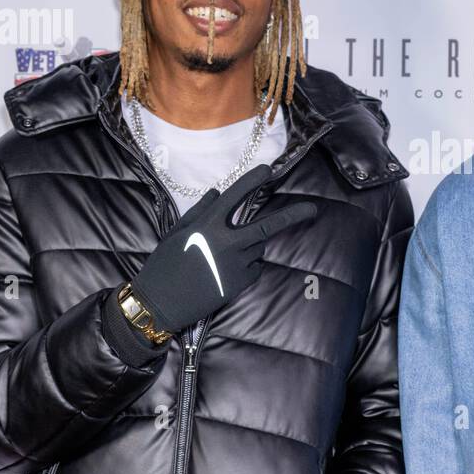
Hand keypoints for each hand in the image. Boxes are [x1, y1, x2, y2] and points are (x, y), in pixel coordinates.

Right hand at [130, 164, 316, 333]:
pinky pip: (254, 266)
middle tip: (313, 210)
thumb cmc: (164, 264)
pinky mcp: (240, 282)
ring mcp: (236, 263)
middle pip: (268, 226)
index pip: (236, 196)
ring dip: (250, 244)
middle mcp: (227, 242)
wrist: (161, 303)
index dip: (253, 181)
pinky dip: (247, 264)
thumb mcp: (176, 232)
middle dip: (293, 216)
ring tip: (224, 256)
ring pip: (257, 246)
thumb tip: (217, 192)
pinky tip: (225, 271)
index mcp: (208, 225)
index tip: (268, 169)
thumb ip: (199, 211)